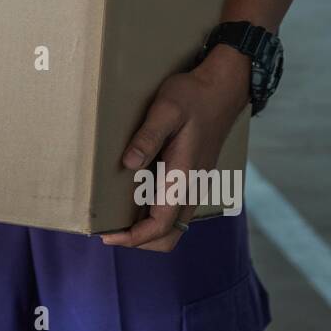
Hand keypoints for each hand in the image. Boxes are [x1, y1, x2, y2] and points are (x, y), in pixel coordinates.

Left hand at [99, 45, 249, 251]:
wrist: (223, 88)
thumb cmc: (193, 96)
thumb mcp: (166, 110)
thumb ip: (148, 137)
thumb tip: (128, 164)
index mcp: (185, 176)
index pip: (160, 225)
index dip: (133, 238)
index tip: (107, 237)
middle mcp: (193, 187)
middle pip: (169, 235)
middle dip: (139, 242)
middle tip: (109, 232)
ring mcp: (196, 184)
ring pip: (174, 225)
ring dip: (148, 231)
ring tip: (118, 220)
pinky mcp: (194, 177)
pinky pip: (176, 210)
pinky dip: (156, 218)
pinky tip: (135, 202)